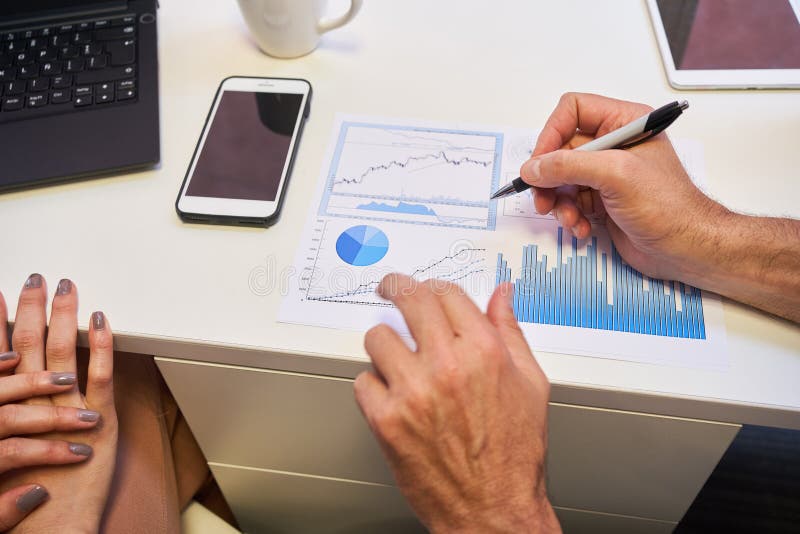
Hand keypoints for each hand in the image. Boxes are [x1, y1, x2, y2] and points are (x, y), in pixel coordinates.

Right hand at [0, 275, 117, 533]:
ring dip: (63, 317)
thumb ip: (8, 422)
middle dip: (29, 309)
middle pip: (23, 346)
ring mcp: (61, 414)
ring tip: (69, 289)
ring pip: (59, 354)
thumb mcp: (4, 462)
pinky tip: (102, 321)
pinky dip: (101, 345)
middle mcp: (23, 409)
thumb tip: (10, 377)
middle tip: (36, 279)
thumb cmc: (24, 509)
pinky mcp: (96, 424)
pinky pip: (100, 375)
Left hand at [354, 275, 560, 532]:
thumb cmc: (514, 453)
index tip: (424, 291)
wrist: (494, 509)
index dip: (432, 288)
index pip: (445, 292)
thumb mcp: (530, 383)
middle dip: (395, 288)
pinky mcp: (387, 420)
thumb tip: (501, 294)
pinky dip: (373, 386)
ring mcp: (414, 392)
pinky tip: (392, 396)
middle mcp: (447, 365)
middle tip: (389, 289)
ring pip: (377, 337)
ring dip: (385, 345)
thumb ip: (511, 331)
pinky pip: (363, 380)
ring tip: (397, 360)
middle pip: (408, 300)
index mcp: (484, 351)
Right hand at [520, 92, 729, 283]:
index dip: (552, 133)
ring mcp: (606, 174)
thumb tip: (534, 166)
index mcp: (624, 123)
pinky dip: (569, 216)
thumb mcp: (616, 175)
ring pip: (561, 179)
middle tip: (543, 197)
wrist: (685, 248)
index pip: (573, 111)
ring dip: (558, 201)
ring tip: (568, 218)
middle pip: (561, 149)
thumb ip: (569, 165)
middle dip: (550, 177)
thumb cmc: (669, 207)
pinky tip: (582, 227)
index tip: (541, 162)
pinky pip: (570, 201)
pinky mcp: (602, 199)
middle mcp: (613, 145)